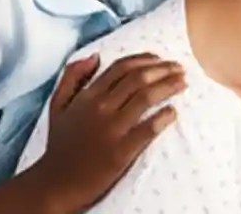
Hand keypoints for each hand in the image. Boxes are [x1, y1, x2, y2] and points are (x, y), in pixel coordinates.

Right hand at [30, 53, 185, 211]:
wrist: (57, 183)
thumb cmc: (60, 144)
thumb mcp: (58, 105)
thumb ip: (72, 77)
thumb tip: (95, 56)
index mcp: (88, 96)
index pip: (122, 67)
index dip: (145, 59)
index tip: (161, 59)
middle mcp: (101, 108)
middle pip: (139, 78)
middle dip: (163, 69)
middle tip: (179, 68)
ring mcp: (112, 129)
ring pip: (146, 97)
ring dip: (169, 86)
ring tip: (183, 83)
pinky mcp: (122, 150)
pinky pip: (149, 128)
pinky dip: (164, 117)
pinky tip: (173, 112)